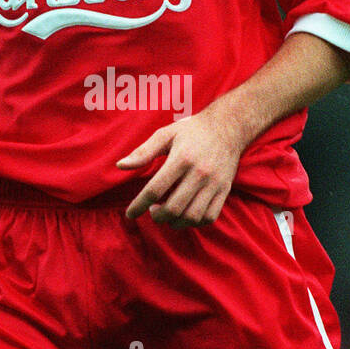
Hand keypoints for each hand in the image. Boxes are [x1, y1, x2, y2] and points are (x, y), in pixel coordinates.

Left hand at [116, 103, 244, 225]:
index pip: (155, 189)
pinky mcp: (225, 190)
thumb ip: (143, 152)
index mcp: (181, 158)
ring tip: (168, 214)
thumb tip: (120, 165)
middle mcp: (199, 173)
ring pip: (192, 216)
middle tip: (152, 211)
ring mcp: (214, 184)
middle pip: (173, 207)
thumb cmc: (193, 130)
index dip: (139, 205)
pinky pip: (209, 217)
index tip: (130, 214)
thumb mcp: (166, 134)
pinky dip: (194, 222)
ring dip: (175, 222)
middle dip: (157, 216)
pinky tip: (185, 214)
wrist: (229, 126)